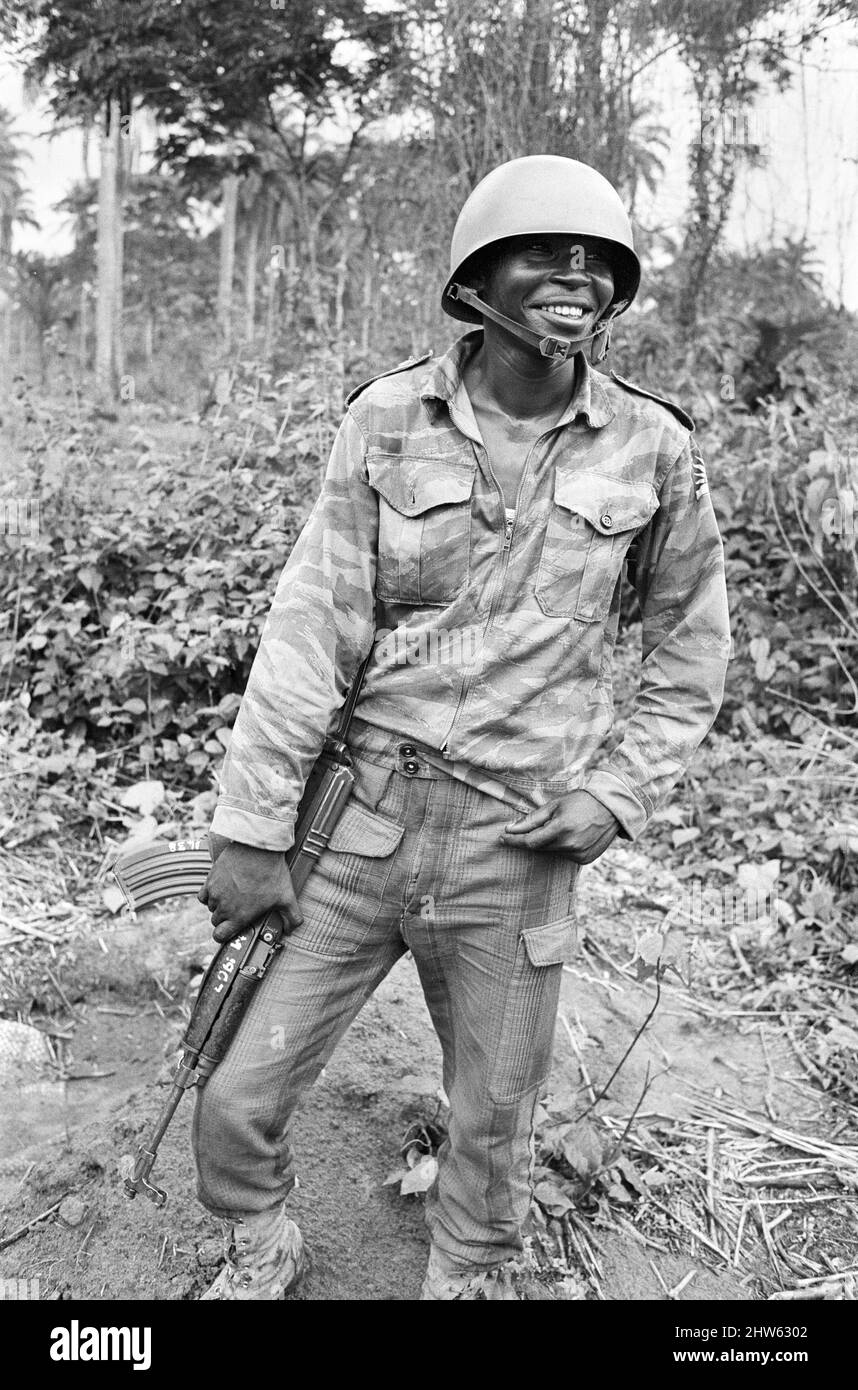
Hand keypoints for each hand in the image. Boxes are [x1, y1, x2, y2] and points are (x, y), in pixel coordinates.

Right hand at [197, 839, 303, 942]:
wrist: (258, 849)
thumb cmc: (271, 872)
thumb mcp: (287, 897)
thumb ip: (292, 918)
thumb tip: (291, 929)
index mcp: (239, 916)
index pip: (220, 936)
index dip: (224, 936)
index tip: (230, 930)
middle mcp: (224, 907)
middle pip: (216, 921)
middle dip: (225, 918)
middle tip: (238, 910)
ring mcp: (215, 892)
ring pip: (211, 907)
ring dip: (219, 905)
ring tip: (234, 896)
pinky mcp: (210, 879)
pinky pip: (203, 894)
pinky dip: (210, 894)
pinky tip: (221, 889)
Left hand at [500, 790, 620, 864]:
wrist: (612, 808)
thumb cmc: (581, 801)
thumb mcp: (555, 805)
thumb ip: (531, 819)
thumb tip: (510, 829)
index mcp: (560, 829)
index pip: (529, 842)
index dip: (514, 841)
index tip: (502, 839)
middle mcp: (570, 845)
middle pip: (539, 848)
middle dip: (532, 839)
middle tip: (534, 827)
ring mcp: (578, 855)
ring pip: (552, 852)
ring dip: (550, 843)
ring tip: (563, 826)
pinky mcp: (585, 860)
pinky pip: (565, 856)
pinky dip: (563, 847)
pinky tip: (572, 835)